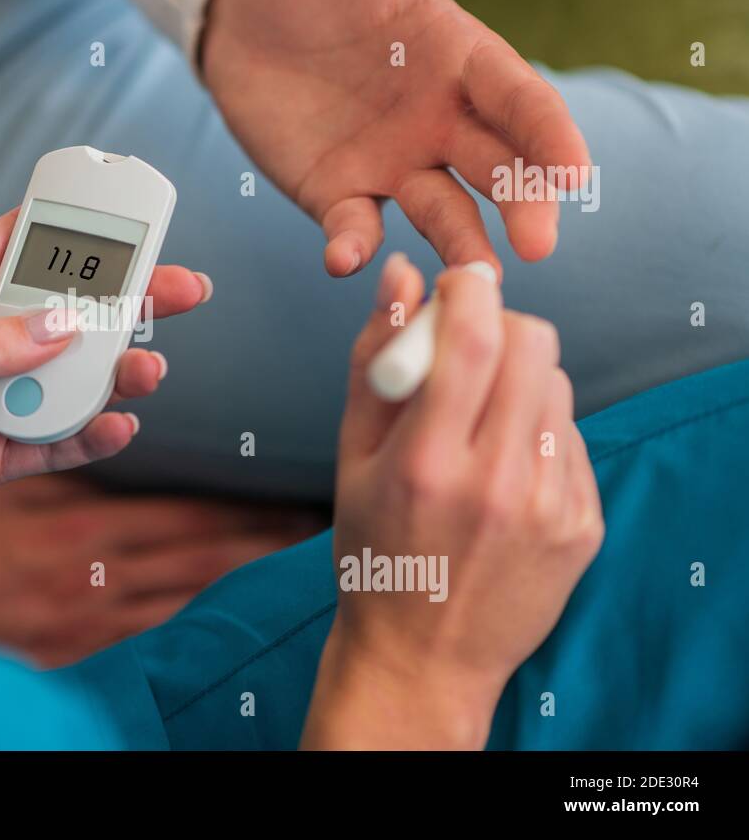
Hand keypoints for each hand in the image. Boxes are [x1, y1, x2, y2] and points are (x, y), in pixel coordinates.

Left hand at [0, 210, 210, 547]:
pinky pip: (53, 442)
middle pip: (63, 312)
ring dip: (114, 373)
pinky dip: (89, 435)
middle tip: (184, 290)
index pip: (15, 245)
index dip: (69, 226)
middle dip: (123, 300)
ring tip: (149, 371)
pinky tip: (116, 426)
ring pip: (69, 378)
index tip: (126, 213)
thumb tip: (64, 325)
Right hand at [0, 473, 322, 667]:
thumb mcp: (14, 485)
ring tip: (280, 566)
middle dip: (256, 545)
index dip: (242, 514)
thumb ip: (70, 457)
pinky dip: (186, 615)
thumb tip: (119, 429)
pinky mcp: (77, 644)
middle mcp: (100, 577)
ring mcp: (92, 617)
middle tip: (306, 532)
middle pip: (200, 562)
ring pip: (183, 598)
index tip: (285, 505)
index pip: (188, 521)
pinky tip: (212, 605)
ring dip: (234, 581)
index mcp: (88, 529)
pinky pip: (147, 629)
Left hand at [201, 0, 591, 276]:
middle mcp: (438, 120)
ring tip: (469, 280)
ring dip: (460, 247)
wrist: (237, 6)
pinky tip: (348, 256)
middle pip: (498, 168)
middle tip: (539, 242)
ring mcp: (390, 162)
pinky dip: (355, 245)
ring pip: (443, 215)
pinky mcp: (336, 192)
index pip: (521, 99)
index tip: (573, 173)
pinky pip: (355, 227)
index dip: (548, 135)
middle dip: (523, 204)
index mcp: (460, 56)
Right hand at [303, 254, 602, 748]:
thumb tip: (399, 277)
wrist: (421, 655)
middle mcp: (496, 483)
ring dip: (519, 380)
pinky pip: (572, 437)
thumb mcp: (351, 457)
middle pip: (533, 345)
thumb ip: (373, 360)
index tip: (458, 283)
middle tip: (468, 349)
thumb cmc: (375, 553)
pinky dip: (538, 432)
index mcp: (427, 464)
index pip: (474, 338)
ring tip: (480, 425)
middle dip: (499, 325)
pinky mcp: (583, 526)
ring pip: (556, 385)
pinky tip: (503, 470)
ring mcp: (549, 508)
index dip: (469, 290)